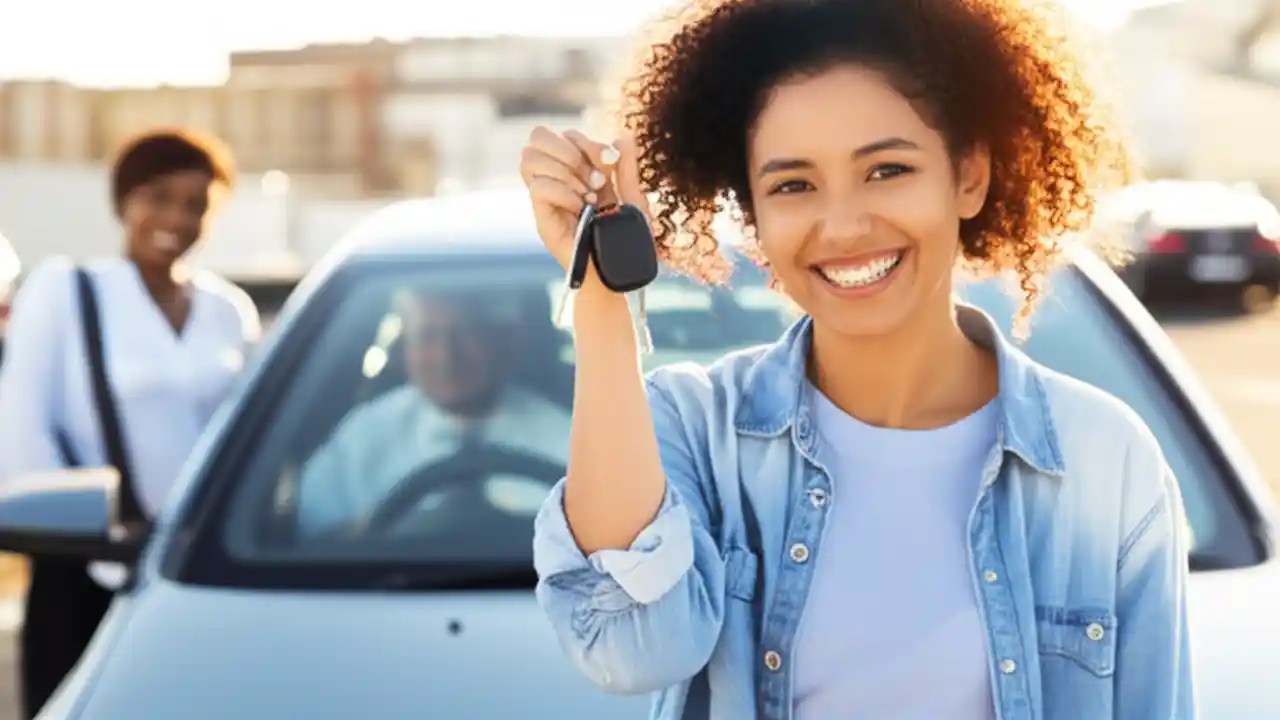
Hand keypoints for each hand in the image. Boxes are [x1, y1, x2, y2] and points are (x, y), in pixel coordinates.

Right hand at [519, 127, 650, 269]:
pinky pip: (538, 188)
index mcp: (574, 173)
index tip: (610, 162)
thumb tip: (620, 138)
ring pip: (529, 158)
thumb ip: (627, 168)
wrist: (618, 276)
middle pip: (536, 138)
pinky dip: (563, 192)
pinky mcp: (542, 220)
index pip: (564, 135)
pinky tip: (582, 208)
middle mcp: (555, 183)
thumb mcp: (633, 200)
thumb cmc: (625, 242)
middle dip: (570, 151)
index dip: (587, 142)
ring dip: (564, 171)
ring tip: (588, 196)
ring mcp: (546, 201)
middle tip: (595, 179)